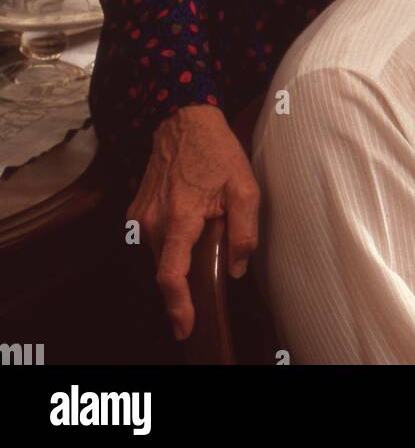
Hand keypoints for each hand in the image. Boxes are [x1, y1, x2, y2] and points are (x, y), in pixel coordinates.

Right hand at [128, 104, 259, 340]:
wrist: (184, 120)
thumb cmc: (217, 152)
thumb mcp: (244, 187)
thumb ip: (244, 231)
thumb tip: (236, 269)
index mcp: (180, 217)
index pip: (171, 275)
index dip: (178, 306)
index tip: (184, 326)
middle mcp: (152, 221)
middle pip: (166, 269)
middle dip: (185, 280)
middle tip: (209, 270)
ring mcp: (140, 217)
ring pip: (159, 256)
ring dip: (178, 257)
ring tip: (201, 234)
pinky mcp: (136, 212)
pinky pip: (152, 241)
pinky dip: (169, 244)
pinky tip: (187, 226)